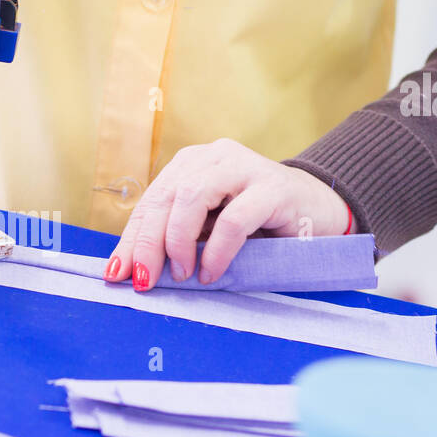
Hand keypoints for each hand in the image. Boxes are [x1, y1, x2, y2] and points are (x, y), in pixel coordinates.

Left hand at [104, 139, 352, 290]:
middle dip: (148, 243)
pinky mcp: (274, 187)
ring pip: (192, 197)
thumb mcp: (211, 230)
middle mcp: (213, 157)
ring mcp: (244, 167)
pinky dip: (217, 250)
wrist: (320, 212)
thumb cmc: (259, 225)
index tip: (115, 273)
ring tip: (182, 274)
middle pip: (166, 197)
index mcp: (191, 165)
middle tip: (143, 280)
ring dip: (179, 241)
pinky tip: (211, 272)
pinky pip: (234, 218)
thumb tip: (133, 270)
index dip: (131, 238)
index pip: (151, 201)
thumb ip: (179, 239)